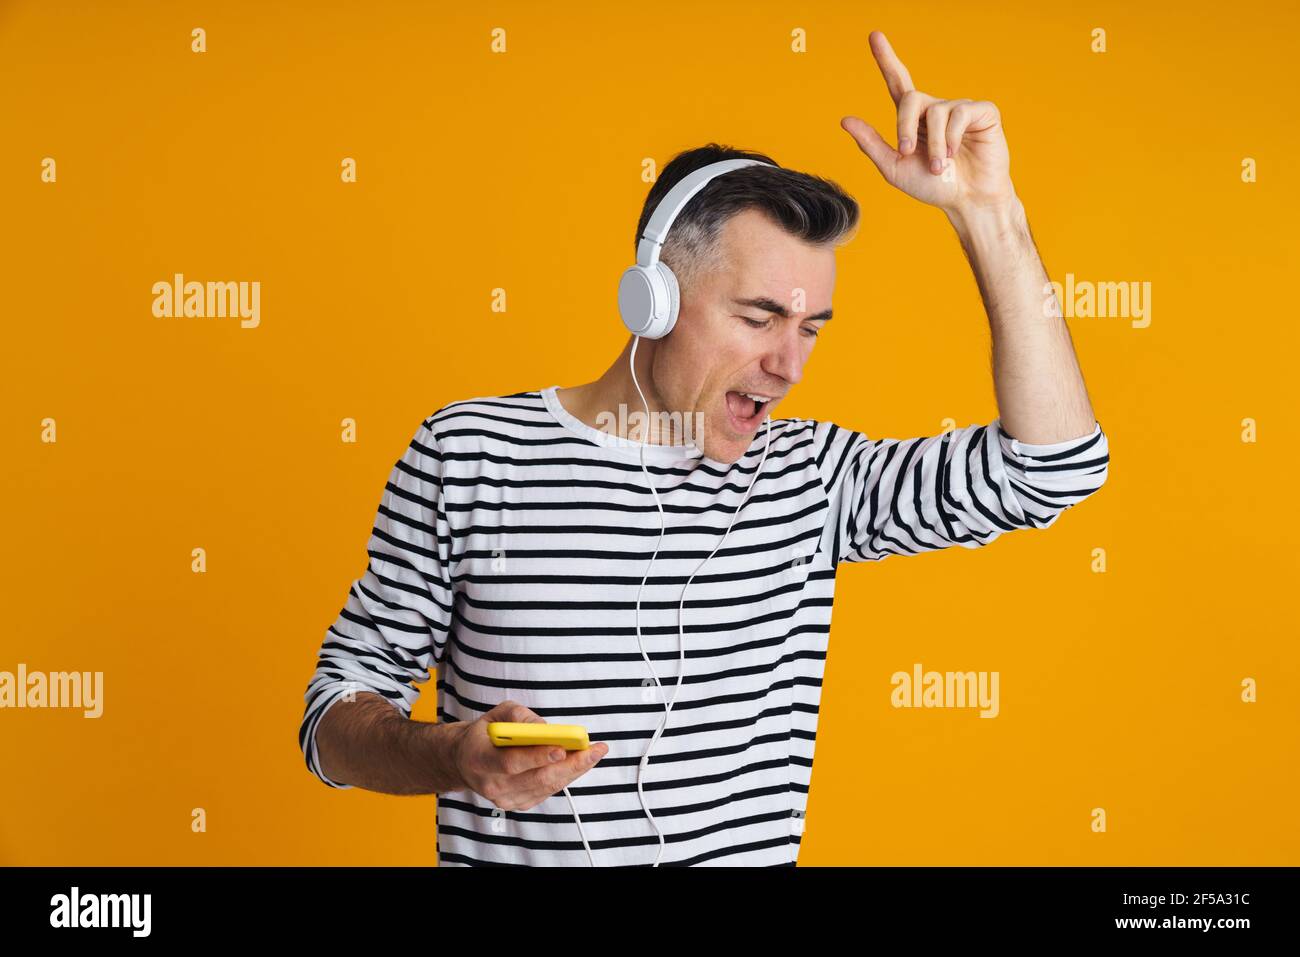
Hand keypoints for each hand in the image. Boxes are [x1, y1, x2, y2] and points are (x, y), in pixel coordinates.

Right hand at [451, 700, 607, 811]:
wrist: (466, 761)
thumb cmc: (485, 734)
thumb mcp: (496, 714)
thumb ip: (519, 716)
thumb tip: (546, 728)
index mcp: (480, 760)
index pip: (511, 762)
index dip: (538, 757)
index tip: (562, 748)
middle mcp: (492, 785)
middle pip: (537, 778)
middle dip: (570, 764)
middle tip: (594, 750)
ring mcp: (506, 799)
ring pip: (548, 786)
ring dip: (574, 769)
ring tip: (594, 752)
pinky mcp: (519, 804)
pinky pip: (548, 790)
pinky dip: (566, 776)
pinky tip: (580, 762)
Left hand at [840, 30, 1014, 215]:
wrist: (968, 201)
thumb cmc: (934, 186)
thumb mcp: (895, 168)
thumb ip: (872, 144)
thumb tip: (845, 120)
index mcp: (913, 120)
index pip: (897, 83)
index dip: (886, 59)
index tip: (874, 36)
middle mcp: (935, 109)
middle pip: (910, 98)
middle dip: (904, 126)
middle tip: (907, 153)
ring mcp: (959, 108)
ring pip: (936, 111)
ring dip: (934, 144)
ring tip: (940, 167)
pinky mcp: (983, 112)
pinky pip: (961, 113)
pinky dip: (953, 136)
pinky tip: (956, 153)